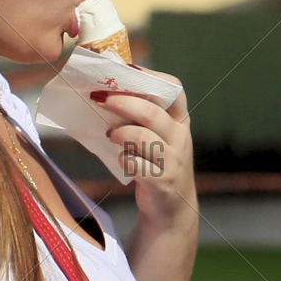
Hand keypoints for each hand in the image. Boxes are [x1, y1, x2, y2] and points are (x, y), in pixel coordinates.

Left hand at [89, 75, 196, 229]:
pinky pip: (138, 166)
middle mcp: (180, 139)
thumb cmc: (158, 166)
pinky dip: (125, 160)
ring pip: (143, 138)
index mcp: (180, 122)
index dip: (152, 76)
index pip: (175, 90)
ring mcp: (173, 162)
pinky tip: (121, 160)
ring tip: (110, 134)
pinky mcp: (162, 183)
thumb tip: (109, 90)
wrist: (171, 211)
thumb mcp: (160, 139)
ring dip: (121, 133)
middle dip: (122, 102)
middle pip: (151, 112)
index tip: (128, 69)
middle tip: (99, 98)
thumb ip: (144, 118)